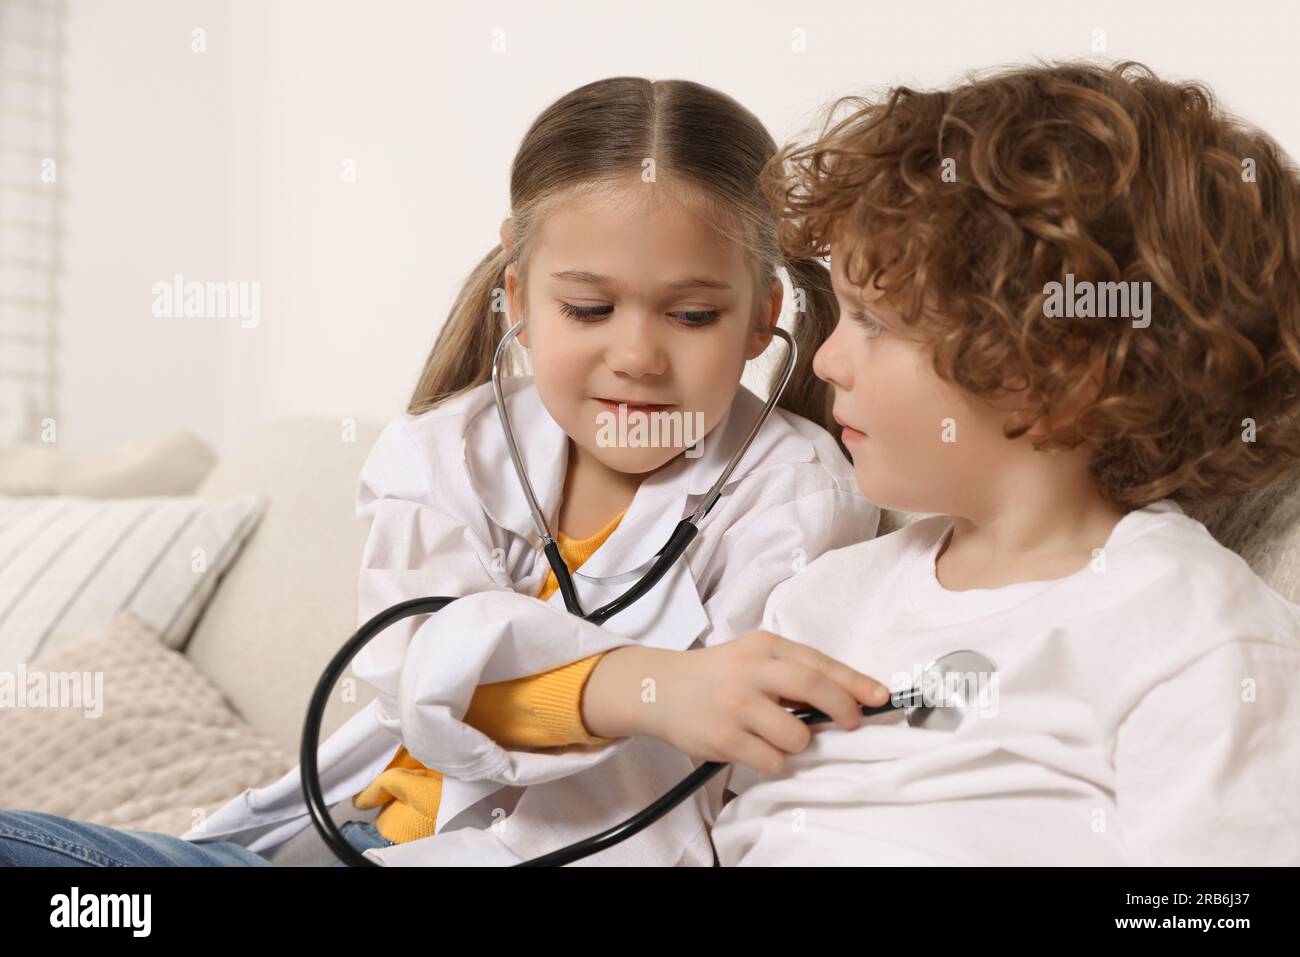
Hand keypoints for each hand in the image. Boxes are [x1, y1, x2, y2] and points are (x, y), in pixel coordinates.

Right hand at [584, 630, 889, 775]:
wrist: (662, 689)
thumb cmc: (719, 674)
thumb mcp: (753, 657)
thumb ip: (792, 670)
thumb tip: (847, 697)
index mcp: (764, 646)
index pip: (818, 662)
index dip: (854, 681)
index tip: (880, 696)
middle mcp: (750, 671)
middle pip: (813, 687)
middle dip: (842, 708)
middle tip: (851, 723)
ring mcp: (736, 705)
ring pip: (796, 733)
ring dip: (801, 742)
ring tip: (783, 736)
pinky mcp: (723, 737)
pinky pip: (771, 760)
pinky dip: (776, 760)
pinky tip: (760, 748)